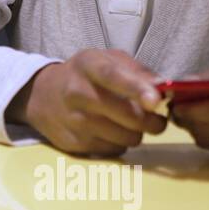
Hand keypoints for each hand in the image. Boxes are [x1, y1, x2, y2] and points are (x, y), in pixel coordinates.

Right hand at [10, 49, 167, 157]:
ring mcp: (74, 121)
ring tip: (129, 124)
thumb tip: (166, 89)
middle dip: (152, 121)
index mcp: (88, 65)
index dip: (136, 88)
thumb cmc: (84, 75)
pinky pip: (113, 149)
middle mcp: (77, 93)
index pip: (112, 76)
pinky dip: (119, 142)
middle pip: (126, 116)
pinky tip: (109, 131)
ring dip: (136, 133)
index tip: (156, 101)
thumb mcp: (108, 60)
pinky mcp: (73, 144)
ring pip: (126, 137)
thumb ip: (139, 71)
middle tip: (156, 119)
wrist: (42, 95)